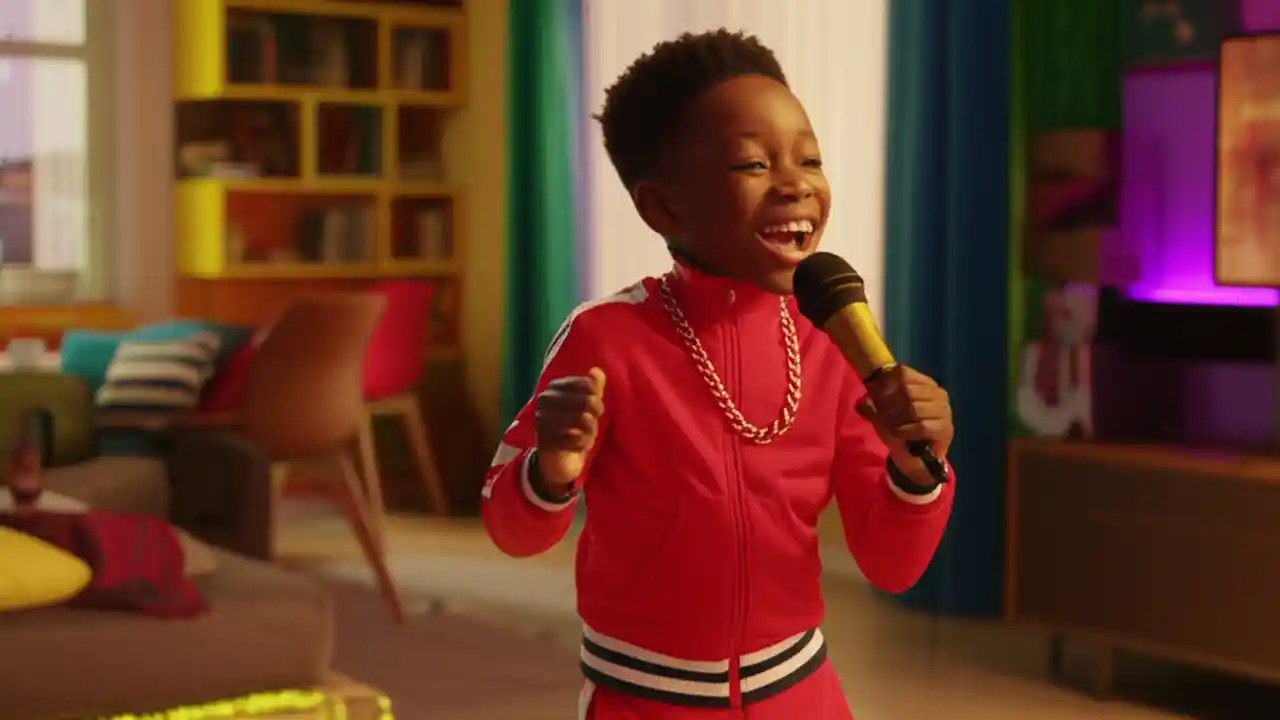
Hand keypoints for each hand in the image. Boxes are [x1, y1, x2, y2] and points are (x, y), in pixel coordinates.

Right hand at [534, 367, 606, 490]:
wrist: (556, 457)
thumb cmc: (573, 425)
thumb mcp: (585, 404)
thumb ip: (593, 387)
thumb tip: (597, 371)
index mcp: (554, 387)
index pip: (586, 384)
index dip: (597, 397)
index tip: (595, 407)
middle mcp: (544, 400)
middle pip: (587, 401)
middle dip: (596, 415)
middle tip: (593, 423)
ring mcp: (542, 420)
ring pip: (583, 420)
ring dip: (591, 431)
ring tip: (588, 435)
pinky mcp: (545, 440)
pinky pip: (576, 439)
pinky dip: (584, 444)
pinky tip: (580, 445)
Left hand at [856, 365, 953, 485]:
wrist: (916, 458)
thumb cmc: (899, 430)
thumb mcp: (881, 416)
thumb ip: (871, 407)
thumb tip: (860, 403)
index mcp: (924, 383)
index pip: (903, 374)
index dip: (884, 385)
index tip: (873, 397)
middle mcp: (938, 393)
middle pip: (907, 391)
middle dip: (889, 404)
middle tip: (881, 415)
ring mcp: (944, 410)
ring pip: (914, 407)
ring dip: (897, 418)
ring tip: (890, 425)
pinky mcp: (945, 429)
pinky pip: (922, 426)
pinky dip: (906, 430)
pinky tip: (899, 433)